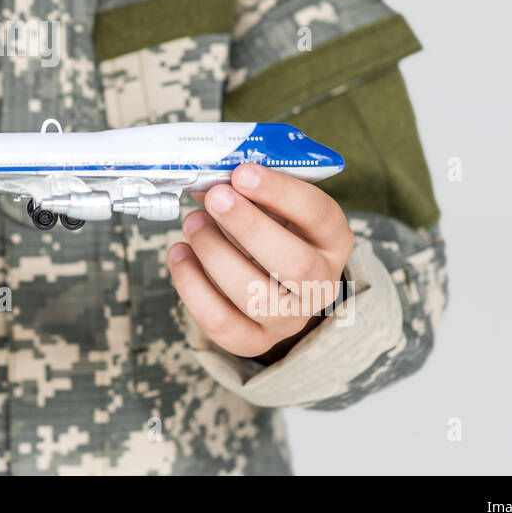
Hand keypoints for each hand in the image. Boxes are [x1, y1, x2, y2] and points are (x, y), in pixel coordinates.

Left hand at [167, 162, 353, 360]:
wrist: (267, 282)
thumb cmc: (268, 229)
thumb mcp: (270, 204)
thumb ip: (248, 189)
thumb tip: (209, 175)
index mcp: (332, 240)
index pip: (318, 215)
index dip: (280, 192)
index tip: (242, 172)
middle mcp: (320, 284)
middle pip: (295, 264)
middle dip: (249, 227)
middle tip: (214, 196)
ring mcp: (291, 318)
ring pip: (256, 298)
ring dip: (216, 254)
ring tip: (192, 222)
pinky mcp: (255, 340)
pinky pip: (222, 322)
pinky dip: (192, 286)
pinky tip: (179, 254)